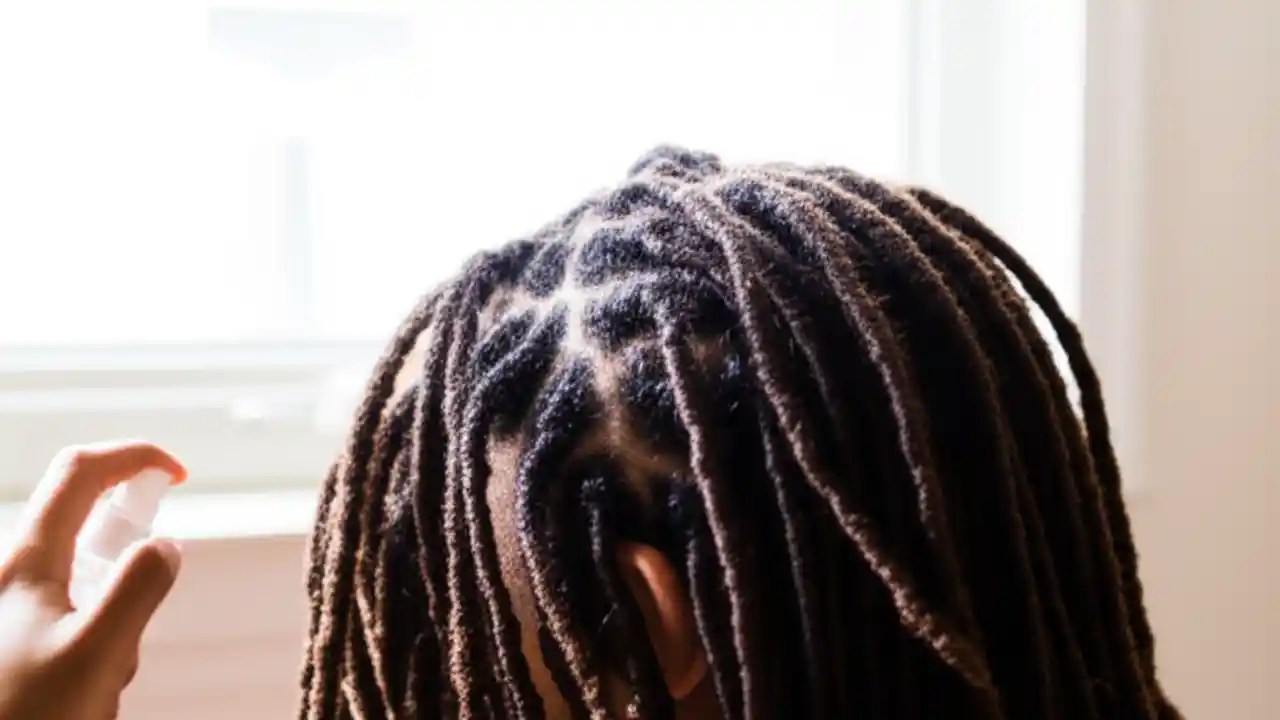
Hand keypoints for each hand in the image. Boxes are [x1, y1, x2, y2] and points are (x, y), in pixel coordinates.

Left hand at [0, 441, 185, 719]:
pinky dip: (97, 650)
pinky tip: (84, 695)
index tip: (175, 474)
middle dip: (128, 572)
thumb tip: (166, 545)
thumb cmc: (22, 718)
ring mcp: (13, 612)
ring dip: (114, 625)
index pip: (81, 472)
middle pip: (88, 531)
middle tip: (128, 628)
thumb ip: (137, 588)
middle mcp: (10, 578)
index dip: (133, 456)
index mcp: (24, 564)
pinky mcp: (17, 643)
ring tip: (98, 683)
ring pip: (86, 588)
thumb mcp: (96, 655)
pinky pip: (74, 625)